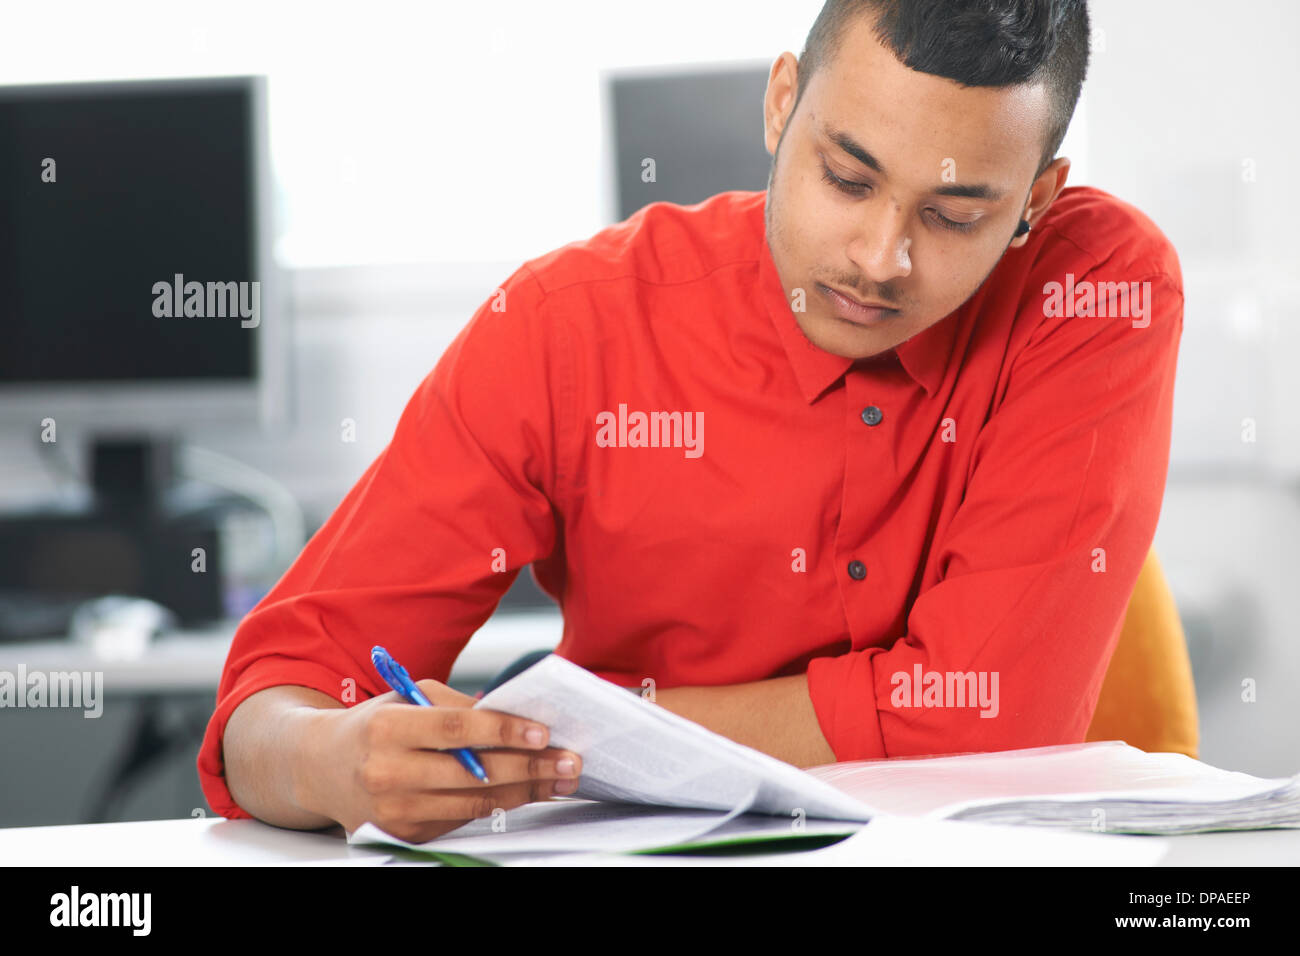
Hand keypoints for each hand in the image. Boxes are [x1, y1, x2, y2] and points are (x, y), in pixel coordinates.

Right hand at [298, 677, 581, 843]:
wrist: (321, 768)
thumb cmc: (375, 725)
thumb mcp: (408, 698)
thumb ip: (457, 705)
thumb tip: (515, 714)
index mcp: (387, 729)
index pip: (455, 729)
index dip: (502, 730)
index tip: (542, 731)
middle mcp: (387, 773)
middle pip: (472, 773)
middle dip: (529, 767)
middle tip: (568, 760)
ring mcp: (394, 810)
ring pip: (474, 802)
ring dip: (525, 791)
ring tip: (559, 778)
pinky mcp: (403, 834)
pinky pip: (462, 818)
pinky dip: (498, 804)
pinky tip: (526, 792)